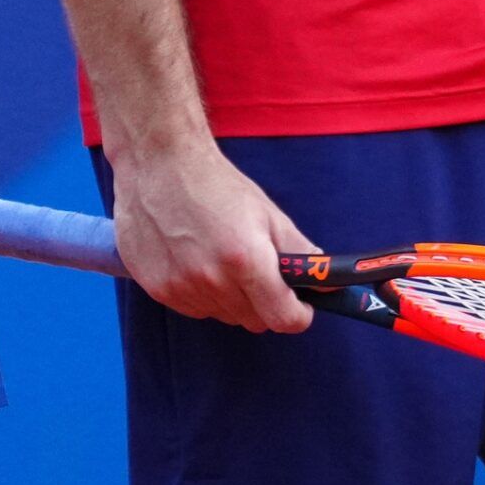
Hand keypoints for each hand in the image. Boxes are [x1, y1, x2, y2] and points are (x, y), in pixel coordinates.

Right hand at [112, 140, 317, 334]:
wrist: (159, 163)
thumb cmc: (216, 184)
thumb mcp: (267, 213)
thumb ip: (300, 252)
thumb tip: (326, 282)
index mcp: (246, 259)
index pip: (283, 319)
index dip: (298, 314)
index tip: (299, 304)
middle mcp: (212, 279)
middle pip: (254, 320)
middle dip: (264, 302)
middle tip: (257, 271)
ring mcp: (181, 287)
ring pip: (224, 315)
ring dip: (231, 298)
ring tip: (220, 258)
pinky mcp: (158, 289)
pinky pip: (194, 309)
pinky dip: (202, 294)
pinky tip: (195, 260)